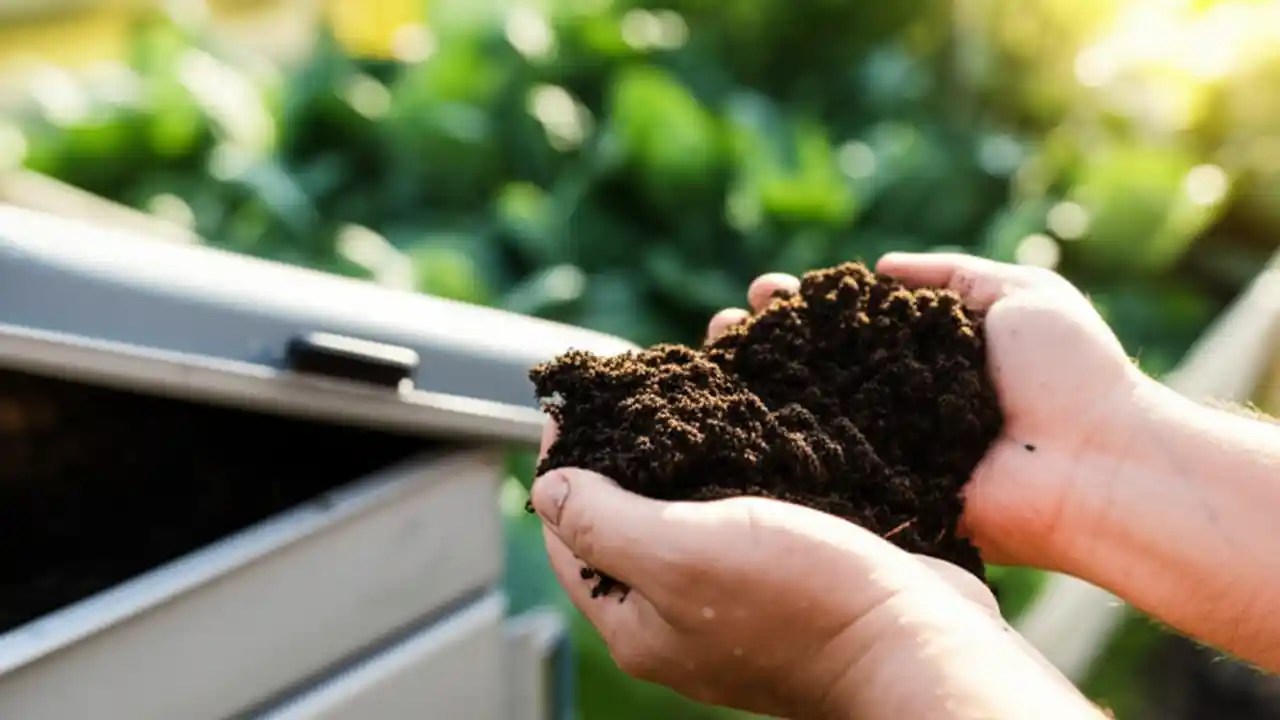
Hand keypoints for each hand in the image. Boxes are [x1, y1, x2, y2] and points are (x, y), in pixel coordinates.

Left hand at [530, 426, 1104, 718]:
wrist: (920, 638)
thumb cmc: (802, 600)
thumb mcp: (680, 554)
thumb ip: (603, 523)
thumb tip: (546, 489)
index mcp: (641, 622)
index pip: (570, 541)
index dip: (563, 473)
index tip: (573, 411)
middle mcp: (684, 617)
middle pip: (630, 525)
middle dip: (627, 457)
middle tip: (635, 391)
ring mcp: (740, 598)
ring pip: (693, 511)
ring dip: (686, 453)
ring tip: (691, 392)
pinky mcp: (792, 575)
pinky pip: (748, 514)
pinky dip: (740, 469)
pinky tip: (750, 426)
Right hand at [711, 256, 1147, 569]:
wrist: (1098, 463)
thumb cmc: (1070, 373)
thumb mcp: (1021, 295)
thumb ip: (951, 274)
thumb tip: (881, 266)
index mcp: (922, 354)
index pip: (845, 325)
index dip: (803, 306)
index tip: (769, 291)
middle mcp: (894, 400)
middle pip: (811, 367)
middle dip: (764, 341)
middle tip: (730, 323)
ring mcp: (884, 448)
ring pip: (802, 415)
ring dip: (752, 386)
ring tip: (714, 354)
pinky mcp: (883, 494)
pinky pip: (821, 470)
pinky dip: (774, 447)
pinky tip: (730, 421)